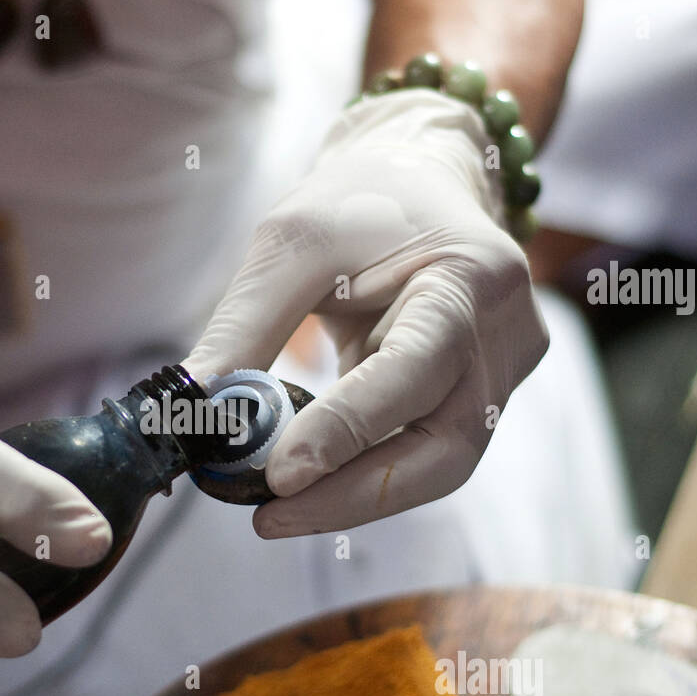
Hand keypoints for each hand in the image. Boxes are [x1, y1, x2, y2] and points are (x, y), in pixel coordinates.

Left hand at [183, 88, 547, 537]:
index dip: (348, 428)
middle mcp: (507, 333)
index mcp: (472, 274)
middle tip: (269, 517)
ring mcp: (506, 373)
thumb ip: (245, 329)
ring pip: (439, 465)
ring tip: (277, 507)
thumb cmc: (358, 201)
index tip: (278, 474)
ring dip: (355, 496)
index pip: (416, 369)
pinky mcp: (485, 398)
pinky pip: (427, 454)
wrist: (422, 178)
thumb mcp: (289, 243)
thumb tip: (189, 417)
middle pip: (445, 447)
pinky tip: (310, 482)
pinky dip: (366, 474)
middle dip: (353, 494)